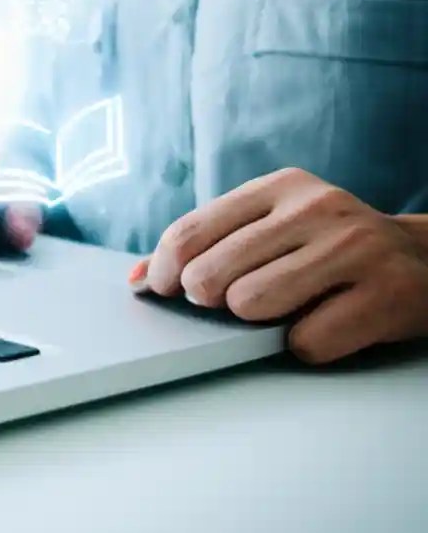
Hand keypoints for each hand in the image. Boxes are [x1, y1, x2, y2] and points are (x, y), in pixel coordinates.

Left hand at [130, 167, 427, 363]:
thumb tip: (134, 279)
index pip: (189, 232)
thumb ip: (207, 244)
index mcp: (281, 187)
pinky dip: (306, 345)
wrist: (426, 262)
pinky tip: (326, 324)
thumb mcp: (272, 226)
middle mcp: (317, 209)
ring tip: (285, 308)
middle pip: (210, 275)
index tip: (156, 290)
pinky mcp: (385, 294)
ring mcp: (354, 248)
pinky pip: (305, 342)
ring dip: (257, 322)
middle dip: (209, 301)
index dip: (160, 271)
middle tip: (234, 301)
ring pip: (250, 306)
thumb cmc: (329, 248)